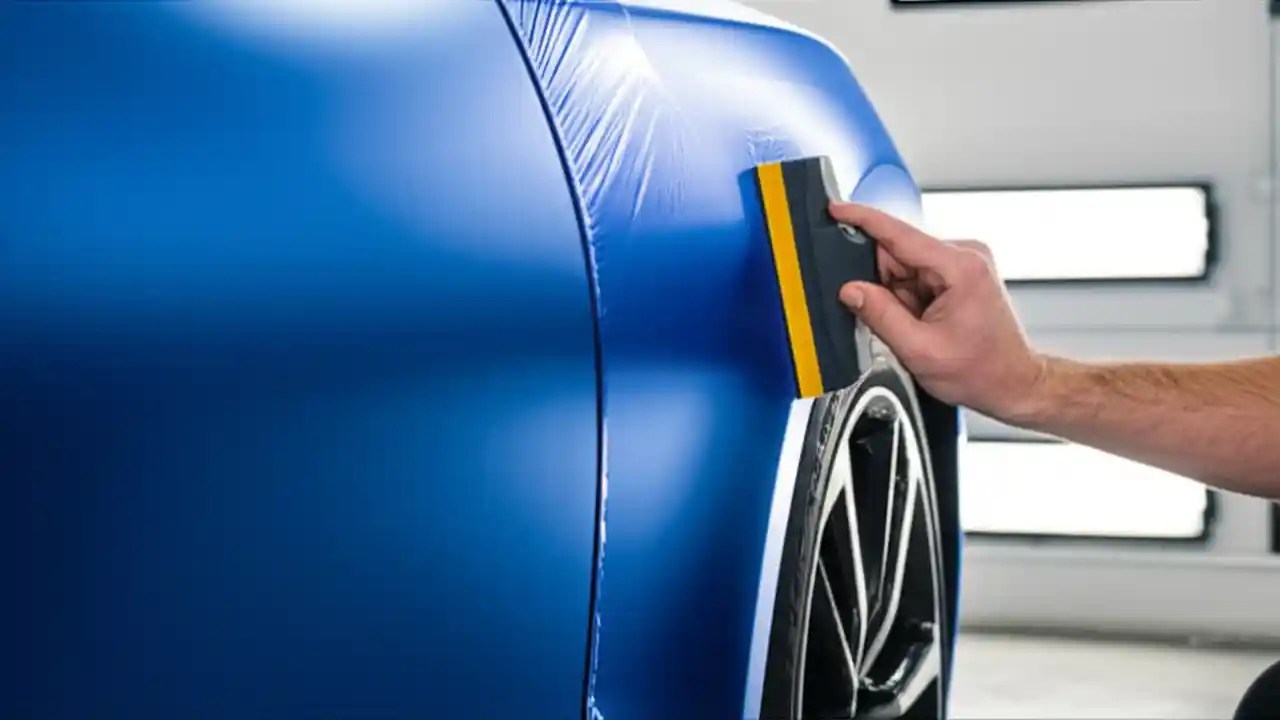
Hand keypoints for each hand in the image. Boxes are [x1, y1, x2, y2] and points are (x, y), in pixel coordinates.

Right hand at [829, 201, 1047, 421]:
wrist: (1012, 382)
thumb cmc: (981, 370)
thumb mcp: (919, 350)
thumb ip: (880, 315)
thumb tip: (850, 290)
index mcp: (959, 267)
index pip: (899, 234)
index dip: (862, 219)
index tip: (836, 209)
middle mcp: (965, 256)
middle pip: (897, 254)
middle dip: (885, 287)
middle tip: (901, 322)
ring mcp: (964, 262)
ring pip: (904, 267)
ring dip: (899, 297)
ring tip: (919, 327)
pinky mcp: (959, 272)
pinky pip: (916, 276)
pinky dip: (910, 300)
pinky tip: (924, 321)